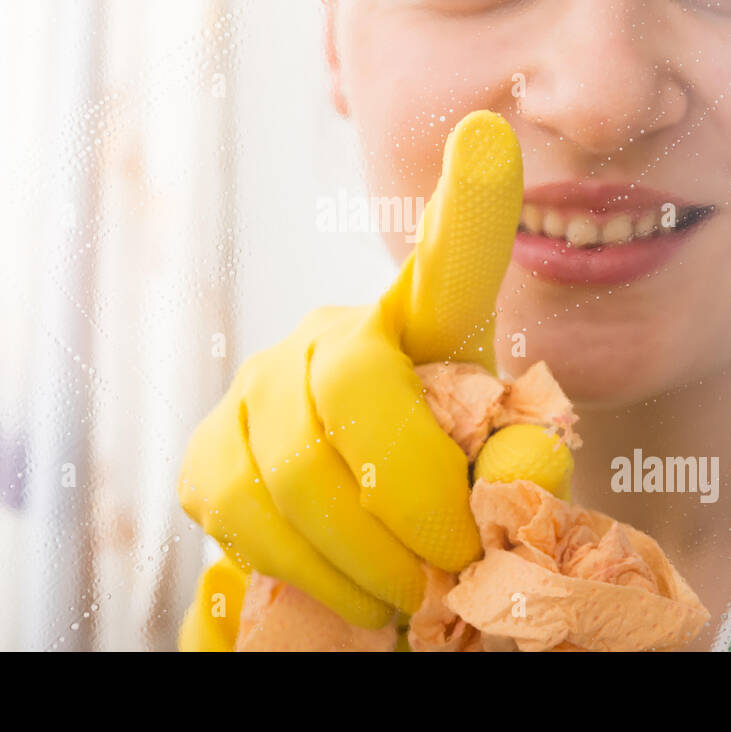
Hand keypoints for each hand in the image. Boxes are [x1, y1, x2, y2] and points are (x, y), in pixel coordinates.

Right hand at [177, 111, 523, 649]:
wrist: (360, 537)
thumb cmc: (445, 490)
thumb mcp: (497, 475)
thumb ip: (522, 462)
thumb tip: (518, 463)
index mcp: (423, 326)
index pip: (449, 262)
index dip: (472, 205)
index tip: (488, 135)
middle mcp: (331, 333)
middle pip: (357, 393)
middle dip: (413, 501)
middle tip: (451, 568)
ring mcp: (257, 387)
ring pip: (297, 472)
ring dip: (367, 560)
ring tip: (409, 596)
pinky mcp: (207, 454)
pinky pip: (244, 515)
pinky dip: (308, 572)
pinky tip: (349, 588)